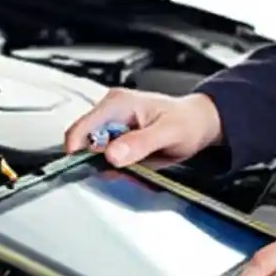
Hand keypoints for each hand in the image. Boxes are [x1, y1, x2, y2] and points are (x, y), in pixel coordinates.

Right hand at [63, 88, 222, 166]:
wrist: (198, 122)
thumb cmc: (187, 122)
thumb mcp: (168, 133)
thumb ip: (140, 143)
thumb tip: (112, 154)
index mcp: (117, 103)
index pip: (80, 130)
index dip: (78, 154)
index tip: (89, 172)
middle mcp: (110, 109)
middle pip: (84, 142)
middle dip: (98, 161)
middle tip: (126, 167)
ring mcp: (111, 121)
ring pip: (93, 150)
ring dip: (108, 163)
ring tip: (136, 161)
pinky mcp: (115, 133)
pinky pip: (104, 152)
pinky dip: (115, 162)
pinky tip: (134, 160)